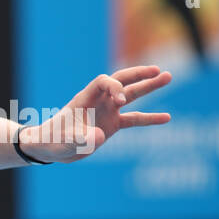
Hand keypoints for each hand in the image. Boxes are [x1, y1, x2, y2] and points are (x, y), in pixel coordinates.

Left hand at [21, 65, 171, 162]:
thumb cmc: (53, 141)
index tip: (122, 101)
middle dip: (139, 74)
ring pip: (131, 95)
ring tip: (168, 77)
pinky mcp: (111, 125)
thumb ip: (80, 137)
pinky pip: (134, 119)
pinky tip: (167, 118)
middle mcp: (98, 101)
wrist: (50, 149)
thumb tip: (101, 136)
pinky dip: (149, 119)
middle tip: (158, 70)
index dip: (115, 87)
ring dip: (149, 86)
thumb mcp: (64, 141)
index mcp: (85, 98)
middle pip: (121, 80)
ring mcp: (106, 112)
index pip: (104, 82)